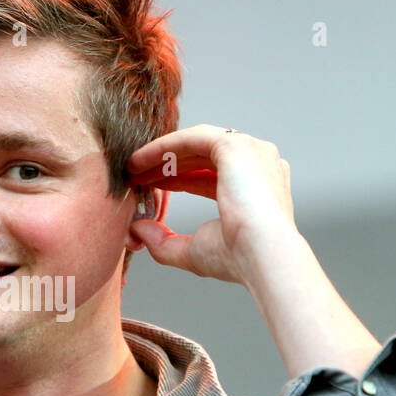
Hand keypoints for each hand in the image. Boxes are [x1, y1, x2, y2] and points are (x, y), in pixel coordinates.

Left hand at [126, 124, 296, 286]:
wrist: (262, 255)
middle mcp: (258, 165)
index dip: (178, 179)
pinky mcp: (235, 145)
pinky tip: (141, 160)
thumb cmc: (239, 258)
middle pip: (203, 156)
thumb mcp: (194, 251)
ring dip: (162, 153)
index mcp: (256, 188)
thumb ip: (165, 241)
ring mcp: (250, 151)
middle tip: (137, 175)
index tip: (151, 187)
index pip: (212, 175)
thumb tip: (138, 230)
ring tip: (133, 167)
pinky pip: (192, 138)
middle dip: (167, 165)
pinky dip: (164, 146)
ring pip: (196, 143)